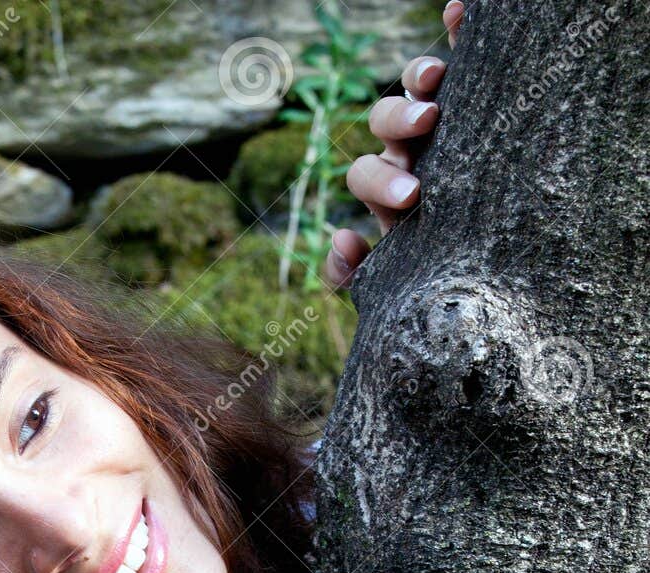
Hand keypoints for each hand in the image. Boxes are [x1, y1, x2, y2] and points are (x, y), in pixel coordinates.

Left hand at [324, 0, 464, 288]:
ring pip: (414, 84)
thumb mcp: (402, 282)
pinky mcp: (472, 90)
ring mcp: (440, 118)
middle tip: (426, 144)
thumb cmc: (443, 267)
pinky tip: (456, 12)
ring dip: (417, 79)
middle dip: (397, 130)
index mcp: (389, 188)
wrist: (493, 260)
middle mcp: (409, 148)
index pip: (365, 173)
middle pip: (384, 121)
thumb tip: (341, 238)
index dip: (376, 181)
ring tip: (434, 85)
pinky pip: (461, 52)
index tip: (407, 199)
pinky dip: (456, 28)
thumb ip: (359, 275)